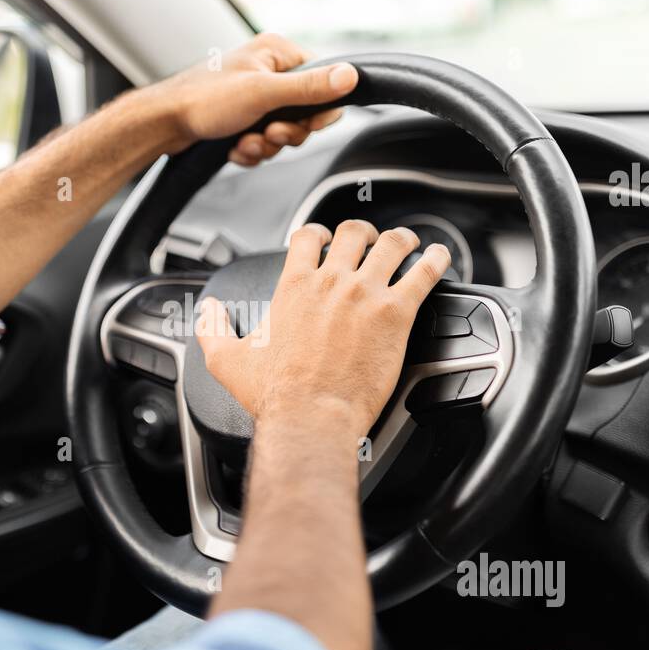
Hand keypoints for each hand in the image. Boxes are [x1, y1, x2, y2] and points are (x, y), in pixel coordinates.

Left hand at [149, 33, 358, 165]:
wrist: (163, 124)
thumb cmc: (203, 99)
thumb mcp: (264, 93)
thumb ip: (309, 88)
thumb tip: (351, 76)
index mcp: (277, 53)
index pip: (323, 80)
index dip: (318, 110)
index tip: (306, 124)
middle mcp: (267, 71)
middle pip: (305, 112)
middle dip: (286, 133)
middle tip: (267, 133)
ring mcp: (254, 96)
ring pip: (283, 131)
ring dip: (266, 145)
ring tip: (244, 142)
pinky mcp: (242, 118)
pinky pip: (263, 141)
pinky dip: (251, 150)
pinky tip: (235, 148)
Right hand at [196, 221, 452, 438]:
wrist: (310, 417)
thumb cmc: (274, 395)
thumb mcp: (227, 360)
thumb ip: (213, 329)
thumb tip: (207, 310)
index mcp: (294, 286)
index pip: (309, 237)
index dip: (319, 232)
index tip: (326, 239)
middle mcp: (332, 281)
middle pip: (354, 233)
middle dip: (364, 233)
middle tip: (371, 243)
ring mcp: (366, 294)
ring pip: (392, 244)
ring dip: (402, 239)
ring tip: (410, 243)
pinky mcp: (395, 313)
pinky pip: (423, 273)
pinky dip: (435, 259)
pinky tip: (440, 257)